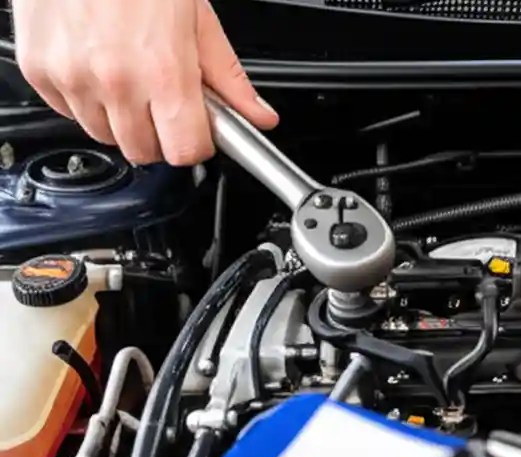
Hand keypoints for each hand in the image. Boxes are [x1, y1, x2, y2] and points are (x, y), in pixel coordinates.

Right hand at [12, 0, 278, 165]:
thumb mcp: (196, 18)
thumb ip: (227, 76)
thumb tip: (258, 115)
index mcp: (163, 71)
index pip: (185, 151)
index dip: (196, 143)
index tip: (197, 130)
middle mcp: (115, 81)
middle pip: (143, 151)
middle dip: (159, 133)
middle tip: (162, 98)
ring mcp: (71, 78)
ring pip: (104, 135)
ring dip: (120, 118)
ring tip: (127, 73)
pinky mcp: (38, 71)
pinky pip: (67, 111)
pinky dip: (84, 98)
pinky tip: (96, 63)